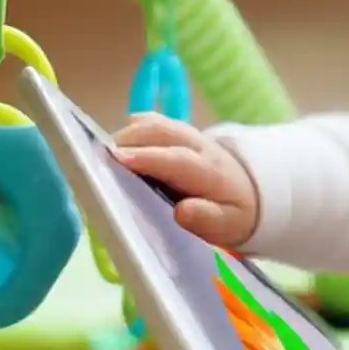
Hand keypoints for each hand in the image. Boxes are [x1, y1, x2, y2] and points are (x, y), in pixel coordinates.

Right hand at [111, 113, 258, 248]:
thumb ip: (207, 219)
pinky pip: (156, 123)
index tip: (118, 160)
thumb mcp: (227, 226)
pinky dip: (134, 129)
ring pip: (158, 124)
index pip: (178, 159)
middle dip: (130, 141)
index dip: (148, 158)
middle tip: (98, 157)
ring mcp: (189, 136)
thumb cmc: (231, 215)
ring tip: (101, 152)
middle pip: (164, 133)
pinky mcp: (179, 134)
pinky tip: (116, 142)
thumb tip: (182, 211)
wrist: (251, 195)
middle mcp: (200, 147)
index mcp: (211, 172)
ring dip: (128, 134)